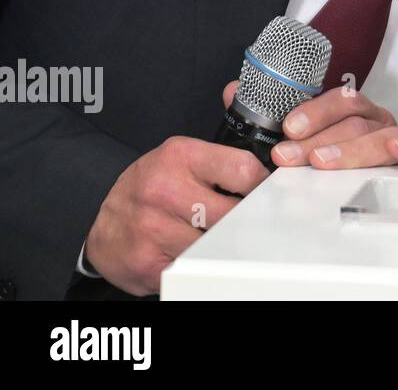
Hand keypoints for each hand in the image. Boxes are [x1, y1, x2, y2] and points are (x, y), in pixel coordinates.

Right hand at [84, 136, 267, 294]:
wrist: (100, 216)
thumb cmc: (152, 184)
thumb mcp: (183, 156)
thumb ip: (224, 159)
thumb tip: (272, 165)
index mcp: (180, 156)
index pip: (243, 170)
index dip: (262, 186)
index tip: (266, 195)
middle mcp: (163, 189)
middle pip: (233, 213)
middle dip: (245, 219)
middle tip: (250, 221)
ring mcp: (152, 228)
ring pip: (216, 244)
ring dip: (223, 243)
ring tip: (219, 235)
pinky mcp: (147, 262)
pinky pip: (193, 267)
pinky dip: (200, 263)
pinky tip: (196, 252)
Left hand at [221, 82, 397, 169]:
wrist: (381, 199)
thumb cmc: (341, 165)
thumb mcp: (302, 139)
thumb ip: (270, 114)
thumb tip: (234, 90)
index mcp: (356, 114)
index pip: (340, 100)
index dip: (314, 112)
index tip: (287, 128)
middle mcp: (380, 123)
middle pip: (355, 122)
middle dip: (319, 139)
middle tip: (289, 156)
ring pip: (381, 137)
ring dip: (350, 149)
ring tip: (322, 163)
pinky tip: (396, 148)